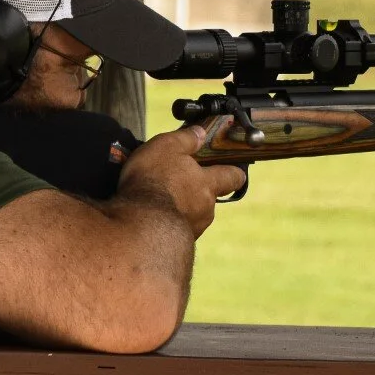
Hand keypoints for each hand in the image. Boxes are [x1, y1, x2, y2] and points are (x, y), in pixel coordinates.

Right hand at [117, 126, 245, 235]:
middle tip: (180, 182)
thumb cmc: (153, 181)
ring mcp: (192, 227)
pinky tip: (151, 216)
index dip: (234, 172)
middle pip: (210, 197)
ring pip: (193, 214)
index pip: (232, 177)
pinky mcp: (176, 242)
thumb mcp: (167, 147)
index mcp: (208, 183)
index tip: (236, 171)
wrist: (139, 224)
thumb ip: (187, 139)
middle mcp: (205, 208)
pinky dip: (167, 222)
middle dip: (198, 190)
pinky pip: (175, 229)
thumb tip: (201, 132)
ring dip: (181, 207)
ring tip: (159, 199)